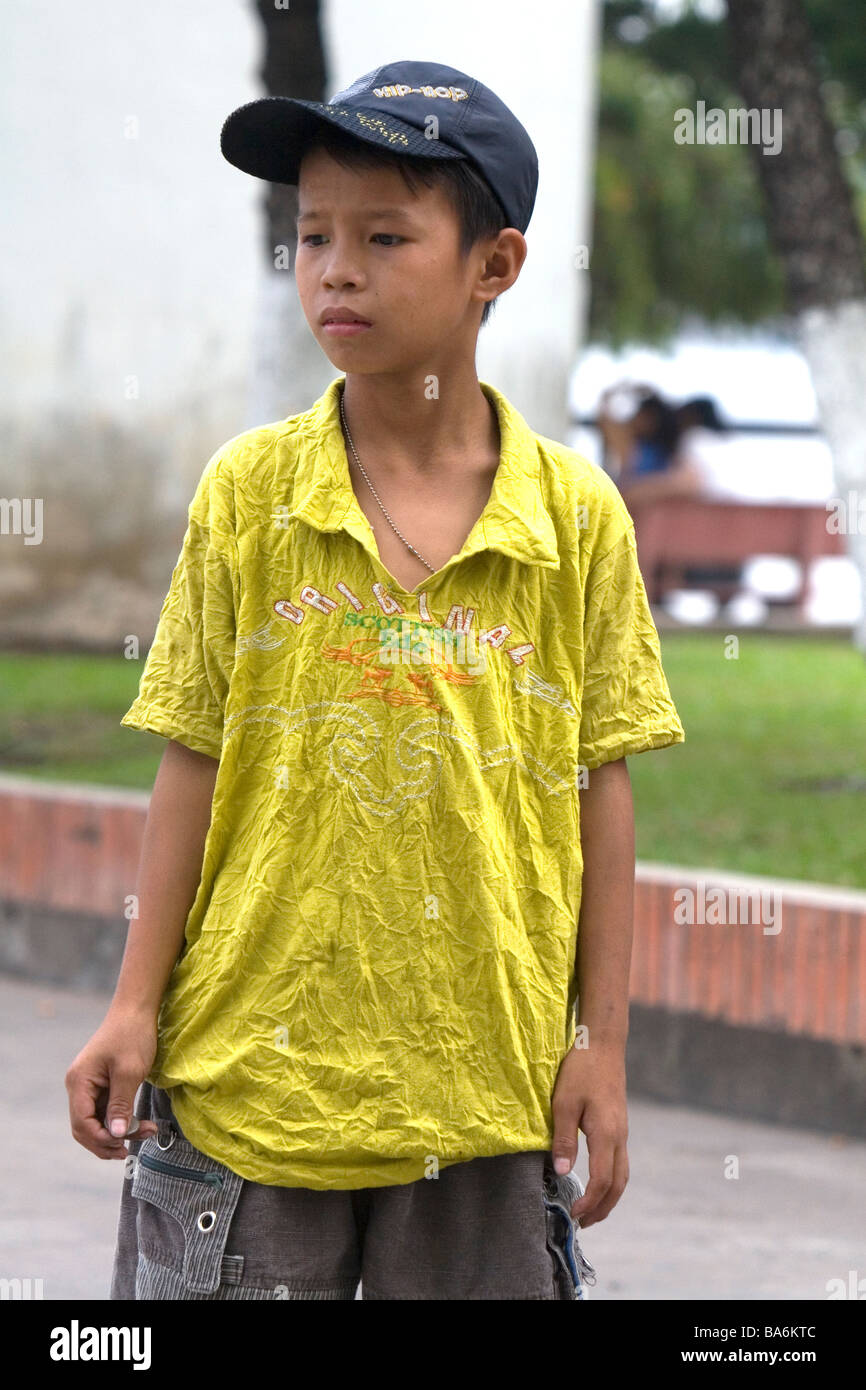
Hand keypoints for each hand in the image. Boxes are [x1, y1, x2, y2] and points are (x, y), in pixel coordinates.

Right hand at [65, 1006, 160, 1157]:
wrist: (137, 1010)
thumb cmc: (132, 1035)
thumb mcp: (130, 1072)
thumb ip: (121, 1105)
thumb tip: (116, 1135)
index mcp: (79, 1082)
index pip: (81, 1123)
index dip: (100, 1139)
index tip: (124, 1144)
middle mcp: (78, 1086)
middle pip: (85, 1127)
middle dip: (108, 1141)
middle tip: (131, 1149)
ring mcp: (89, 1086)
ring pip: (97, 1122)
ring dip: (118, 1132)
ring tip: (145, 1132)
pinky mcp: (102, 1085)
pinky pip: (106, 1111)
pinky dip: (121, 1120)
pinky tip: (140, 1124)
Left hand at [550, 1041, 628, 1227]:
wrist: (602, 1044)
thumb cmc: (580, 1070)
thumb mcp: (563, 1103)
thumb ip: (564, 1139)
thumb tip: (563, 1172)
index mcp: (606, 1134)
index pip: (602, 1180)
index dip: (589, 1202)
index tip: (573, 1215)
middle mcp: (620, 1137)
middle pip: (618, 1184)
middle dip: (603, 1208)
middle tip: (584, 1224)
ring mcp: (622, 1131)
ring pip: (623, 1174)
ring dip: (609, 1197)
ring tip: (592, 1211)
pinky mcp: (619, 1125)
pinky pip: (621, 1162)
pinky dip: (612, 1180)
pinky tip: (599, 1181)